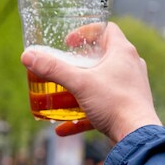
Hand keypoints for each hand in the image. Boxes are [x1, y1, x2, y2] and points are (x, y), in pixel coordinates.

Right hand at [21, 22, 160, 142]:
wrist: (136, 136)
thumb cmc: (114, 103)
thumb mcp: (79, 83)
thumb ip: (53, 69)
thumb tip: (28, 56)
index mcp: (123, 52)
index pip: (107, 29)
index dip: (87, 31)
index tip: (68, 43)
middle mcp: (130, 66)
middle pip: (103, 56)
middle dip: (80, 62)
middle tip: (64, 67)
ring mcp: (130, 87)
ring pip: (102, 82)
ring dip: (81, 89)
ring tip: (63, 95)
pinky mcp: (127, 107)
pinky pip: (102, 107)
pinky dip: (84, 115)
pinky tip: (63, 129)